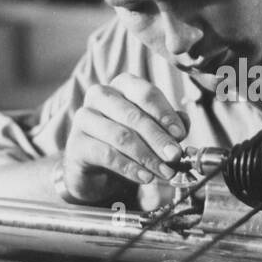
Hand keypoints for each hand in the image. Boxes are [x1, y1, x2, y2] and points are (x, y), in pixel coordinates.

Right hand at [63, 74, 189, 203]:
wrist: (95, 169)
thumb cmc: (126, 142)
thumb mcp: (151, 132)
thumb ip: (169, 126)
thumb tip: (184, 124)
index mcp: (122, 85)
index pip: (146, 93)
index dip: (165, 114)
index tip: (180, 134)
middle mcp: (101, 96)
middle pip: (134, 115)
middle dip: (159, 139)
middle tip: (175, 157)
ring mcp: (85, 118)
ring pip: (121, 136)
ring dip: (148, 157)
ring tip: (164, 171)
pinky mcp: (76, 144)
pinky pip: (107, 155)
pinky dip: (130, 168)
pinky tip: (145, 177)